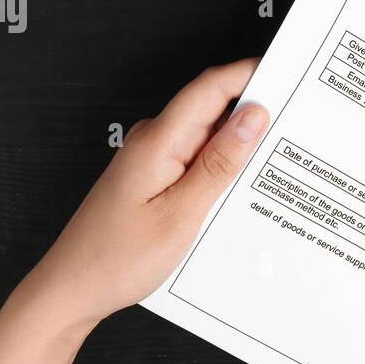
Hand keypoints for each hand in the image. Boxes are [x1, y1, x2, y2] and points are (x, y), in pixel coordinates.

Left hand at [23, 58, 269, 329]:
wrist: (73, 289)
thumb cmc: (115, 260)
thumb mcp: (180, 215)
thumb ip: (219, 164)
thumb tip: (252, 118)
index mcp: (157, 141)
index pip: (212, 87)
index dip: (251, 74)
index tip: (287, 77)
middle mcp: (152, 140)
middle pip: (213, 107)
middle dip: (253, 111)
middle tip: (290, 130)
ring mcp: (152, 158)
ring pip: (207, 136)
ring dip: (238, 145)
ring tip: (266, 167)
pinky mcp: (153, 177)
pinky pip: (195, 158)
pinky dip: (220, 167)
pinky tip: (234, 189)